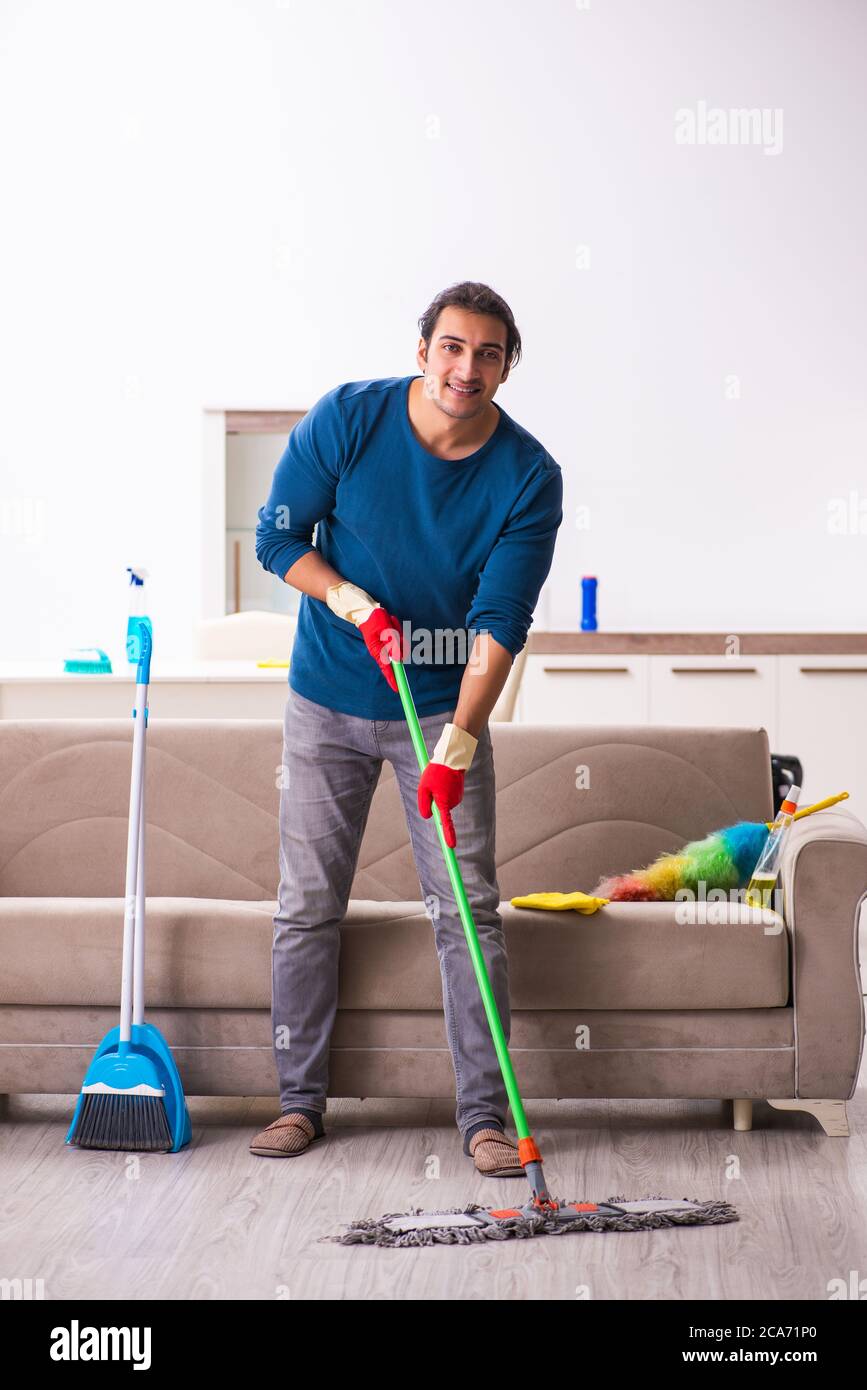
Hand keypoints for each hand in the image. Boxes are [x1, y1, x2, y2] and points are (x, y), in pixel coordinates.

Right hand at [325, 581, 405, 692]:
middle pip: (397, 655)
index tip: (398, 689)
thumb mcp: (386, 630)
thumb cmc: (375, 620)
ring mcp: (386, 646)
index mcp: (378, 651)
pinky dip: (398, 631)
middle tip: (392, 628)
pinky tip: (391, 623)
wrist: (367, 612)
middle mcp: (382, 651)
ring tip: (390, 623)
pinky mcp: (389, 641)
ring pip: (400, 646)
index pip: (387, 669)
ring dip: (398, 634)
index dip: (393, 679)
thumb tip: (399, 659)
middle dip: (399, 642)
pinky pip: (399, 640)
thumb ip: (393, 644)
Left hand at [416, 722, 477, 848]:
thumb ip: (424, 804)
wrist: (451, 758)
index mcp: (444, 803)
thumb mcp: (423, 788)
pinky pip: (448, 797)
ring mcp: (457, 798)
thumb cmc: (435, 772)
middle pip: (440, 810)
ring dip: (438, 794)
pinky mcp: (458, 793)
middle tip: (430, 786)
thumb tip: (427, 817)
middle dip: (433, 802)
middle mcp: (452, 803)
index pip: (446, 823)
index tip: (451, 847)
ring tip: (437, 780)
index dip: (448, 836)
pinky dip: (444, 791)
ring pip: (443, 802)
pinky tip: (443, 779)